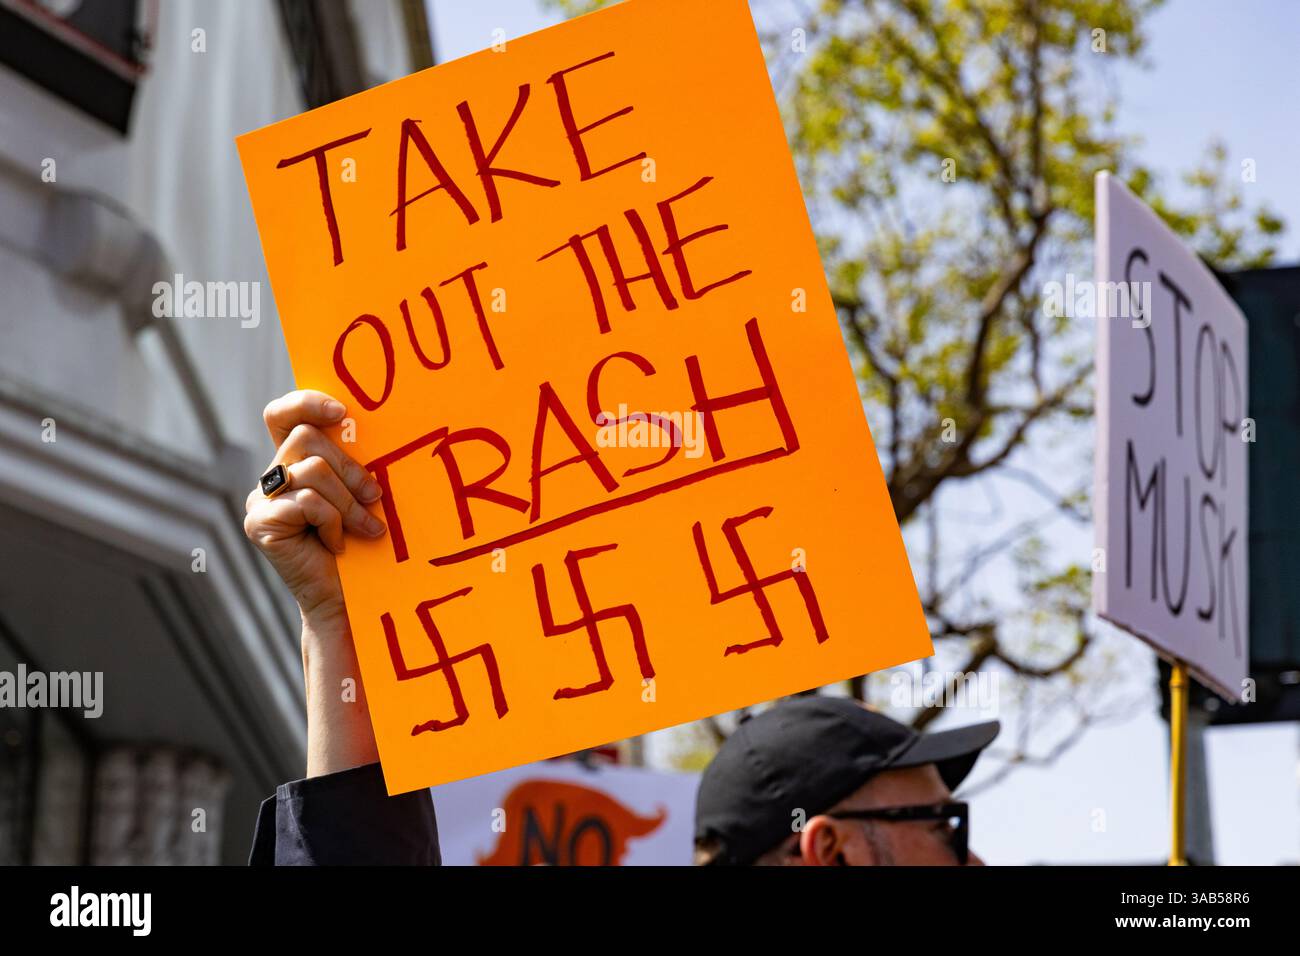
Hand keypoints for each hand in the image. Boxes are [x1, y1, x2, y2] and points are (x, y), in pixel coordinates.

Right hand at [243, 389, 385, 629]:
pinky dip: (332, 523)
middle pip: (306, 438)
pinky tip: (337, 545)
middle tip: (375, 496)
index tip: (341, 412)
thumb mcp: (361, 493)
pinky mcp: (260, 524)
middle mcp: (272, 476)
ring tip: (366, 528)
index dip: (307, 403)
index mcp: (293, 461)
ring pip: (311, 470)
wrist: (350, 598)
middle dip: (350, 468)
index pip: (283, 415)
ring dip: (348, 502)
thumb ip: (354, 462)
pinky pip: (306, 502)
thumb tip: (375, 427)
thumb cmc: (363, 544)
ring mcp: (261, 500)